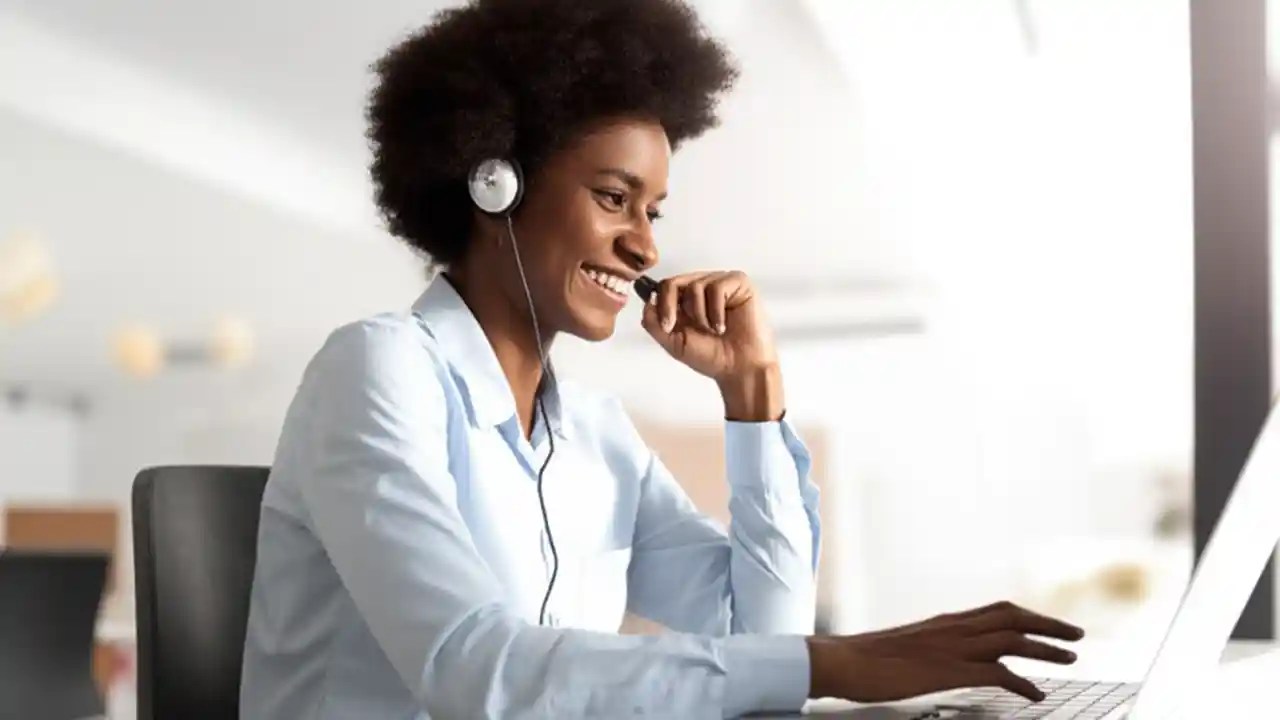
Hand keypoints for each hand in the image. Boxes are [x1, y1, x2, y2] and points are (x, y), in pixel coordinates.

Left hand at [640, 271, 781, 416]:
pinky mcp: (739, 283)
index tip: (667, 326)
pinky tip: (723, 326)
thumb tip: (648, 299)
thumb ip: (654, 322)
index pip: (663, 287)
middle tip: (682, 328)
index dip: (661, 304)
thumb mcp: (673, 342)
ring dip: (700, 315)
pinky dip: (716, 311)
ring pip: (695, 285)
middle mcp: (701, 287)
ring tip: (712, 330)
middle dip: (674, 307)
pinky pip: (718, 287)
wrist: (739, 368)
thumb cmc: (711, 356)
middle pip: (674, 282)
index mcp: (685, 300)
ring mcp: (720, 283)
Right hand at [806, 601, 1084, 704]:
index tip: (1049, 623)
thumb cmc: (865, 659)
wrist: (842, 661)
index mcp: (944, 622)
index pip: (996, 610)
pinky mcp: (948, 670)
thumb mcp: (906, 648)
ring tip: (1069, 658)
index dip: (1028, 616)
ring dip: (1045, 647)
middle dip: (1048, 624)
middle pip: (1012, 617)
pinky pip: (996, 673)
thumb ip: (931, 650)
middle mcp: (953, 628)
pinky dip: (1022, 682)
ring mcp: (951, 648)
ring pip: (1011, 639)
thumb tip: (943, 660)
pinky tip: (1036, 694)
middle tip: (1075, 635)